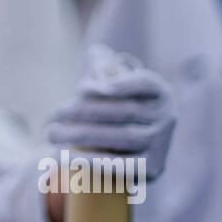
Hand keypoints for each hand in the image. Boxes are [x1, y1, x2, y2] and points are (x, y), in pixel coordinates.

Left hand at [46, 45, 175, 178]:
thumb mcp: (114, 84)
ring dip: (82, 135)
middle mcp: (168, 116)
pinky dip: (93, 160)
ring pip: (120, 136)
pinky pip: (121, 164)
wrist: (130, 149)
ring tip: (53, 133)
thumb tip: (96, 53)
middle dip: (85, 110)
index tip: (81, 88)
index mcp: (160, 91)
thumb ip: (105, 67)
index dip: (114, 84)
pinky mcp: (153, 169)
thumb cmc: (114, 109)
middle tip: (55, 113)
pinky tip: (67, 157)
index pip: (141, 83)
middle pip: (124, 111)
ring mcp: (163, 144)